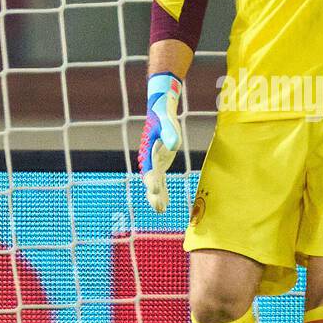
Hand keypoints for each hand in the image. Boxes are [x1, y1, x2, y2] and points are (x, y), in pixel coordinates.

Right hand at [138, 72, 182, 213]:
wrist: (160, 111)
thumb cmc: (164, 116)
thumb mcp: (168, 122)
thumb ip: (170, 133)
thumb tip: (174, 145)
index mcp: (148, 151)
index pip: (148, 169)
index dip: (151, 181)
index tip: (154, 191)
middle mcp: (148, 160)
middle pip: (149, 180)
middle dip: (153, 194)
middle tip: (158, 207)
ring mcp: (154, 163)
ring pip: (154, 184)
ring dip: (158, 197)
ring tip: (162, 211)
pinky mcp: (160, 164)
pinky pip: (161, 181)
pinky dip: (163, 192)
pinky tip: (166, 205)